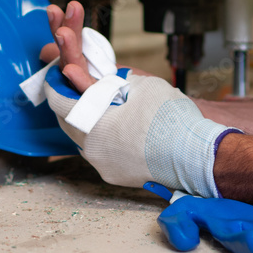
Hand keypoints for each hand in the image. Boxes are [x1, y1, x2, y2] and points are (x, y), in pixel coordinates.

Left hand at [40, 8, 238, 196]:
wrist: (196, 157)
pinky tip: (121, 128)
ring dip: (89, 123)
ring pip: (87, 141)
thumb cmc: (170, 121)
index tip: (58, 74)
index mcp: (93, 127)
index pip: (60, 103)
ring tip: (102, 106)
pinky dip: (106, 139)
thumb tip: (112, 83)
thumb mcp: (144, 86)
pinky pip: (104, 154)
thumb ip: (119, 83)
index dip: (56, 85)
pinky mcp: (119, 177)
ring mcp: (106, 168)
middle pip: (70, 125)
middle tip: (77, 87)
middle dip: (71, 105)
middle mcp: (93, 152)